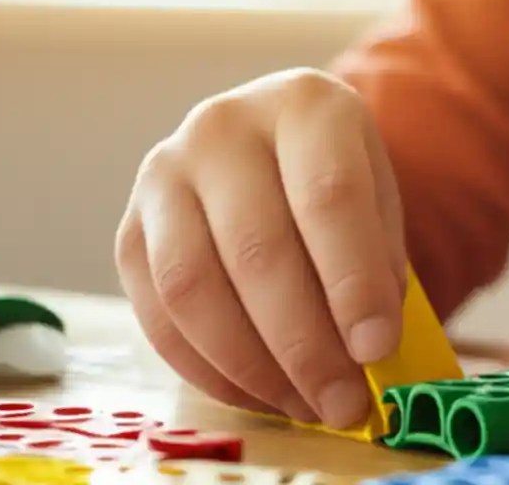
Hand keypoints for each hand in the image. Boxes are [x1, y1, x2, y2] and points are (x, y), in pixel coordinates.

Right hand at [114, 68, 405, 426]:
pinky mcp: (129, 230)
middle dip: (305, 344)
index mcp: (304, 104)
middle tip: (344, 402)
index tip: (377, 349)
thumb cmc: (333, 180)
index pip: (328, 196)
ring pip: (194, 287)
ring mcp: (164, 174)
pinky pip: (158, 314)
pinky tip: (257, 393)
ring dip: (253, 366)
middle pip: (257, 249)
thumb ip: (377, 263)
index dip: (352, 281)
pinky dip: (209, 370)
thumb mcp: (379, 199)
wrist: (270, 146)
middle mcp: (223, 126)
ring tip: (306, 405)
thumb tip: (366, 350)